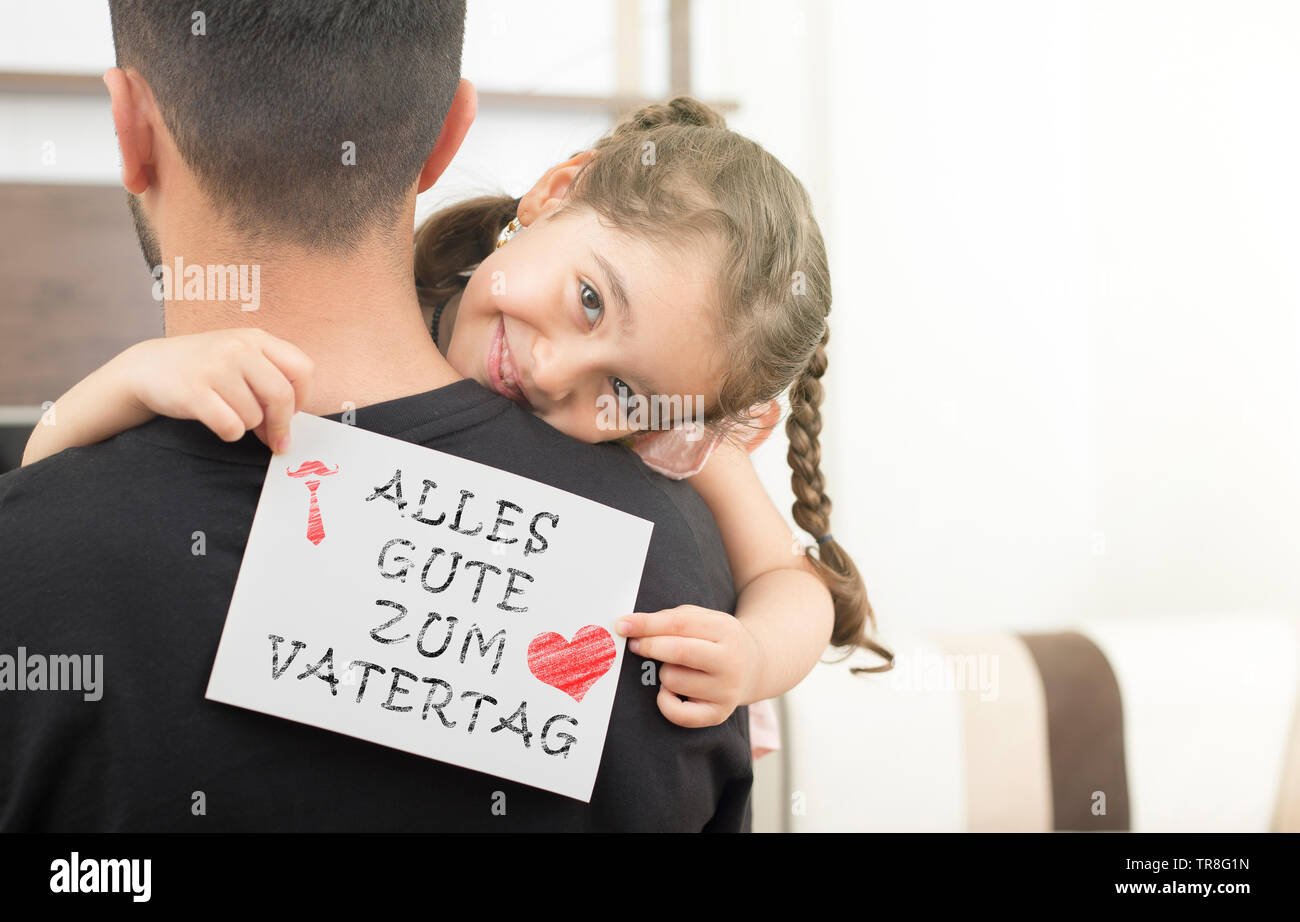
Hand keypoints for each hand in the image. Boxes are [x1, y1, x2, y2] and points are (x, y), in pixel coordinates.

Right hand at [119, 329, 313, 452]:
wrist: (148, 367)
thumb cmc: (204, 367)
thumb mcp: (241, 358)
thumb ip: (270, 382)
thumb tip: (290, 426)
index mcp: (256, 338)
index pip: (303, 369)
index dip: (303, 397)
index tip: (292, 413)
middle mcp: (238, 348)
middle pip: (282, 397)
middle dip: (281, 425)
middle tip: (276, 440)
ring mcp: (215, 368)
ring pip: (255, 416)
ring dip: (248, 426)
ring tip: (230, 413)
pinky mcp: (193, 392)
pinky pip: (231, 426)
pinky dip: (229, 433)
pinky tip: (218, 422)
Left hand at [615, 605, 763, 727]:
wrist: (754, 666)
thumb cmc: (717, 640)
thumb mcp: (704, 619)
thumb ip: (673, 619)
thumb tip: (632, 626)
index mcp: (726, 630)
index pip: (679, 624)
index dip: (646, 624)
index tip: (622, 625)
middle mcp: (730, 662)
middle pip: (678, 652)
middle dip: (649, 646)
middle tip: (635, 645)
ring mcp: (726, 690)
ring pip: (672, 680)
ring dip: (663, 672)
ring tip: (675, 668)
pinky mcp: (719, 714)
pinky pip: (679, 714)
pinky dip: (665, 702)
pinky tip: (670, 691)